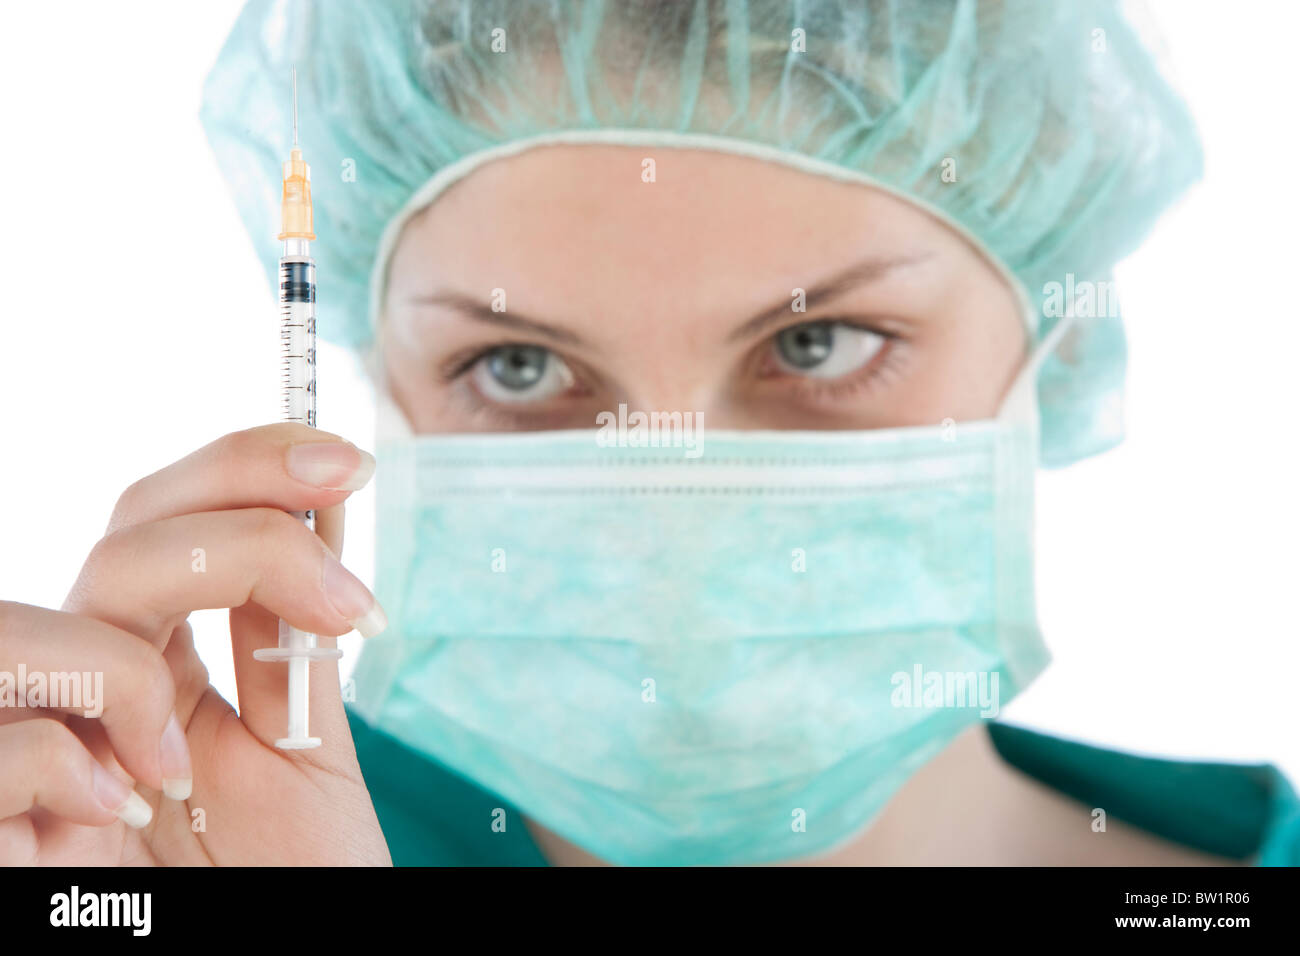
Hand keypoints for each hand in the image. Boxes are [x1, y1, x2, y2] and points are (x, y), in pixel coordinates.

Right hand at [0, 424, 391, 864]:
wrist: (282, 953)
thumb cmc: (285, 883)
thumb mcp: (301, 757)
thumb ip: (294, 644)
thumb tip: (325, 504)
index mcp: (160, 668)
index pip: (169, 522)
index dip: (244, 466)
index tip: (344, 462)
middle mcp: (88, 694)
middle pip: (117, 542)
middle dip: (233, 517)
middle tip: (342, 548)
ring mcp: (35, 751)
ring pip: (26, 627)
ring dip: (133, 668)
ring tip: (196, 758)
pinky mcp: (0, 824)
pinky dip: (57, 768)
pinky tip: (120, 816)